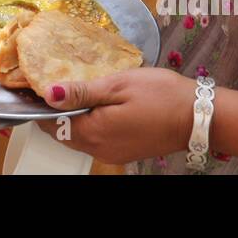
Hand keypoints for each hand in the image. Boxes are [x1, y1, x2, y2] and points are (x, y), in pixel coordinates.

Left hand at [37, 67, 196, 165]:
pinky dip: (89, 125)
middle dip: (56, 112)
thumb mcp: (118, 84)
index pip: (53, 124)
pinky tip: (97, 106)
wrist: (197, 117)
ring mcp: (111, 153)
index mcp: (94, 132)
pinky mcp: (123, 152)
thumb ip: (82, 91)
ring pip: (79, 137)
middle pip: (64, 133)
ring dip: (73, 119)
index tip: (40, 85)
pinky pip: (95, 140)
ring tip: (77, 91)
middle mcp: (99, 149)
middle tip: (58, 84)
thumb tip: (49, 93)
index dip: (44, 105)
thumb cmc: (161, 95)